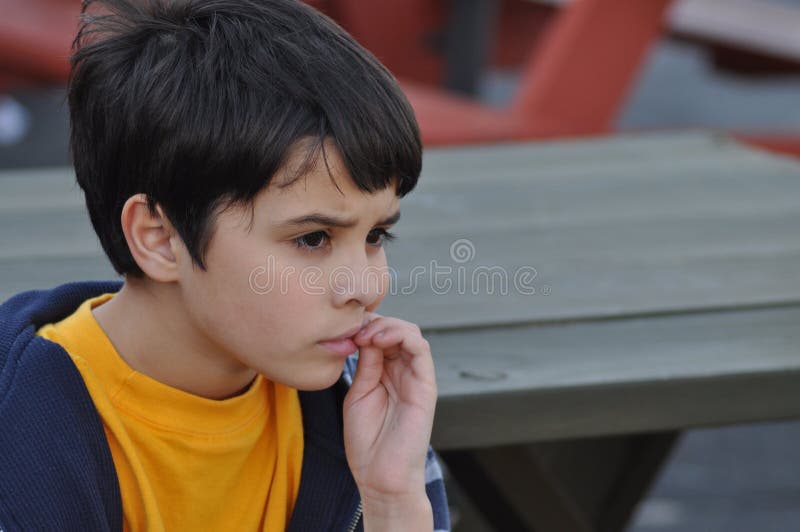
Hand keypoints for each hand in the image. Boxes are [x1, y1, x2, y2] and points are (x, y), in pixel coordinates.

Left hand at [343, 312, 437, 504]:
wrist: (380, 476)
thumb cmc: (367, 442)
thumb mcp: (359, 393)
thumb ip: (365, 365)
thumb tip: (363, 335)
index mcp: (386, 373)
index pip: (382, 336)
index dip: (365, 325)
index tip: (344, 328)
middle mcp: (403, 372)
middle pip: (397, 329)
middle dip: (375, 322)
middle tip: (354, 329)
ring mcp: (416, 378)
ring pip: (411, 333)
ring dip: (388, 326)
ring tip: (366, 334)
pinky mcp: (426, 386)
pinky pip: (421, 349)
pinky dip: (401, 335)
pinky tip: (379, 340)